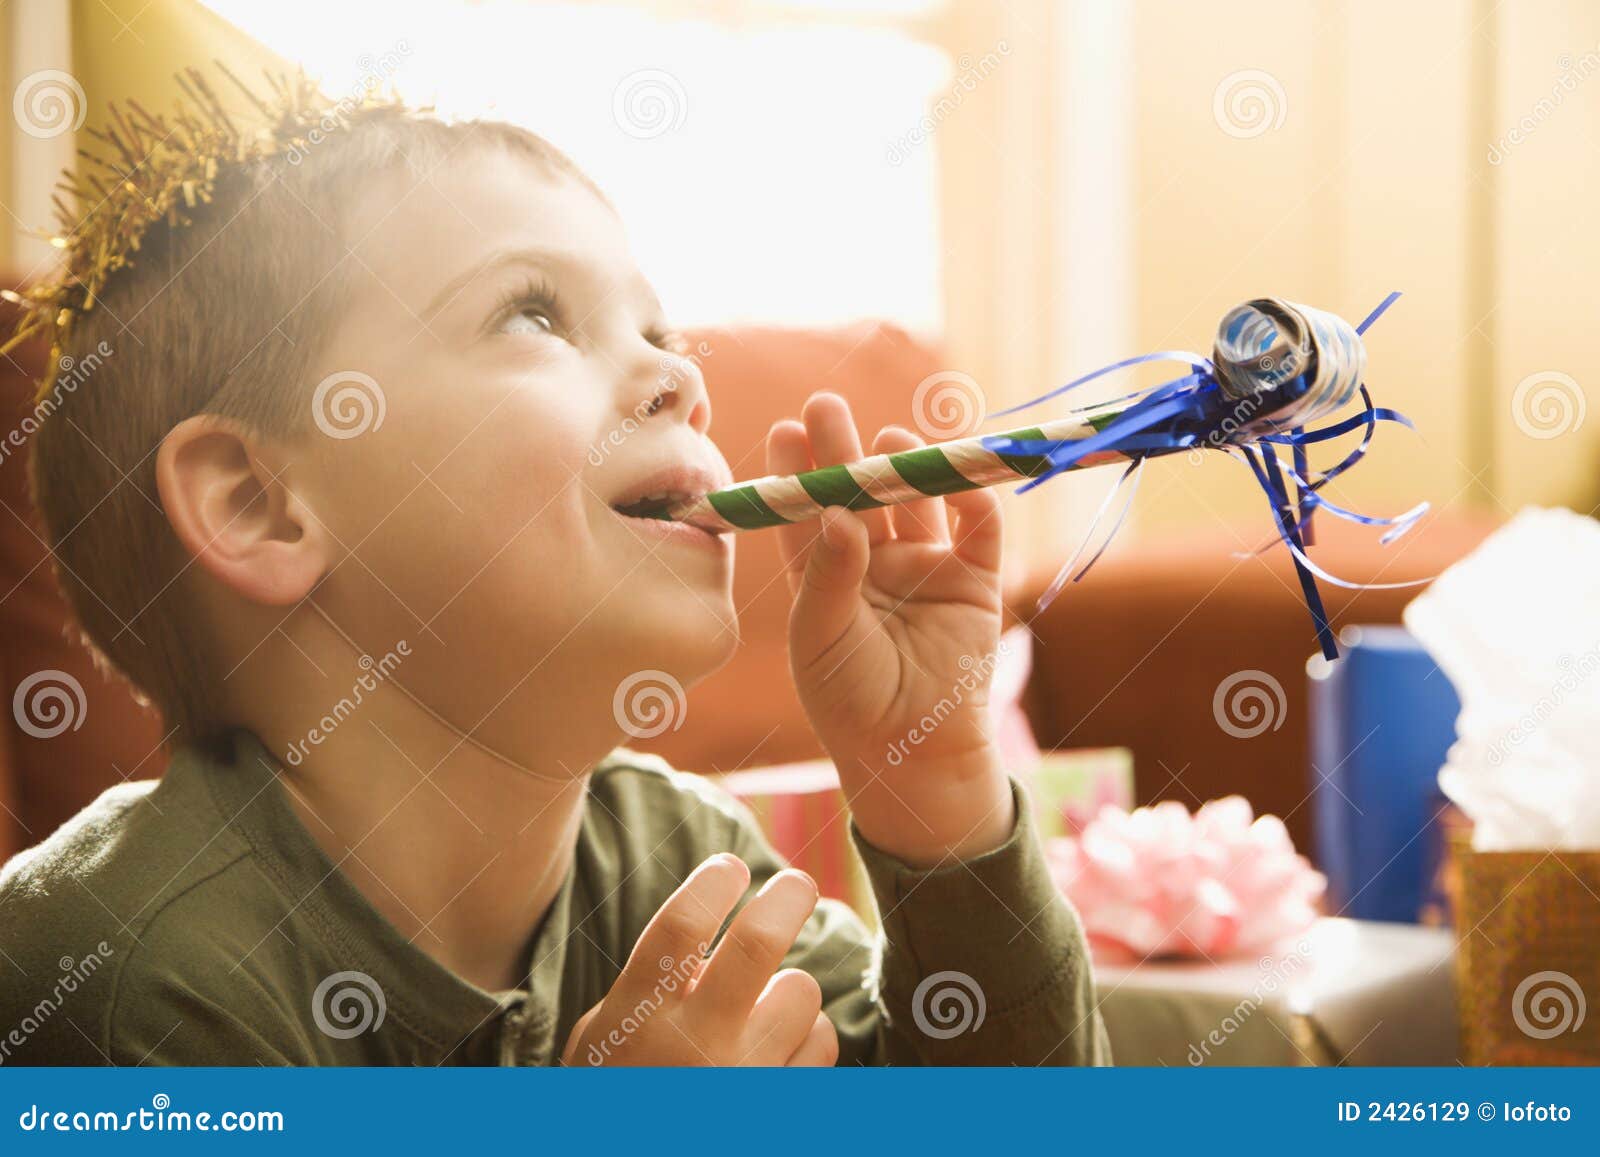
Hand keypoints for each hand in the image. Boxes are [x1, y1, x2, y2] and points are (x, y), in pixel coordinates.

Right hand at [561, 853, 837, 1066]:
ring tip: (763, 1011)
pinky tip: (780, 1050)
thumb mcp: (604, 1040)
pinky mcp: (782, 1108)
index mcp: (638, 1021)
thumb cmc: (614, 1093)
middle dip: (787, 897)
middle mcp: (693, 1048)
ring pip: (801, 993)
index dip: (711, 882)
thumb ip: (648, 988)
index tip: (728, 867)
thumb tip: (707, 944)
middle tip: (797, 884)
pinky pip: (821, 1045)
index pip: (680, 927)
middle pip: (759, 943)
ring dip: (789, 990)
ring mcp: (744, 1084)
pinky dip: (808, 1036)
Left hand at [767, 393, 1014, 866]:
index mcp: (826, 576)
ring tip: (888, 440)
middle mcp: (875, 564)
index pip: (806, 512)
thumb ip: (829, 573)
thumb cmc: (850, 699)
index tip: (784, 431)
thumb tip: (835, 511)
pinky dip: (974, 500)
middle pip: (859, 493)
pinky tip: (957, 477)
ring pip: (917, 502)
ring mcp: (926, 568)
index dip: (797, 472)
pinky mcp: (975, 582)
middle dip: (843, 450)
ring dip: (905, 466)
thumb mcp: (822, 636)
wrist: (913, 751)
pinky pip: (979, 530)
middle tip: (824, 406)